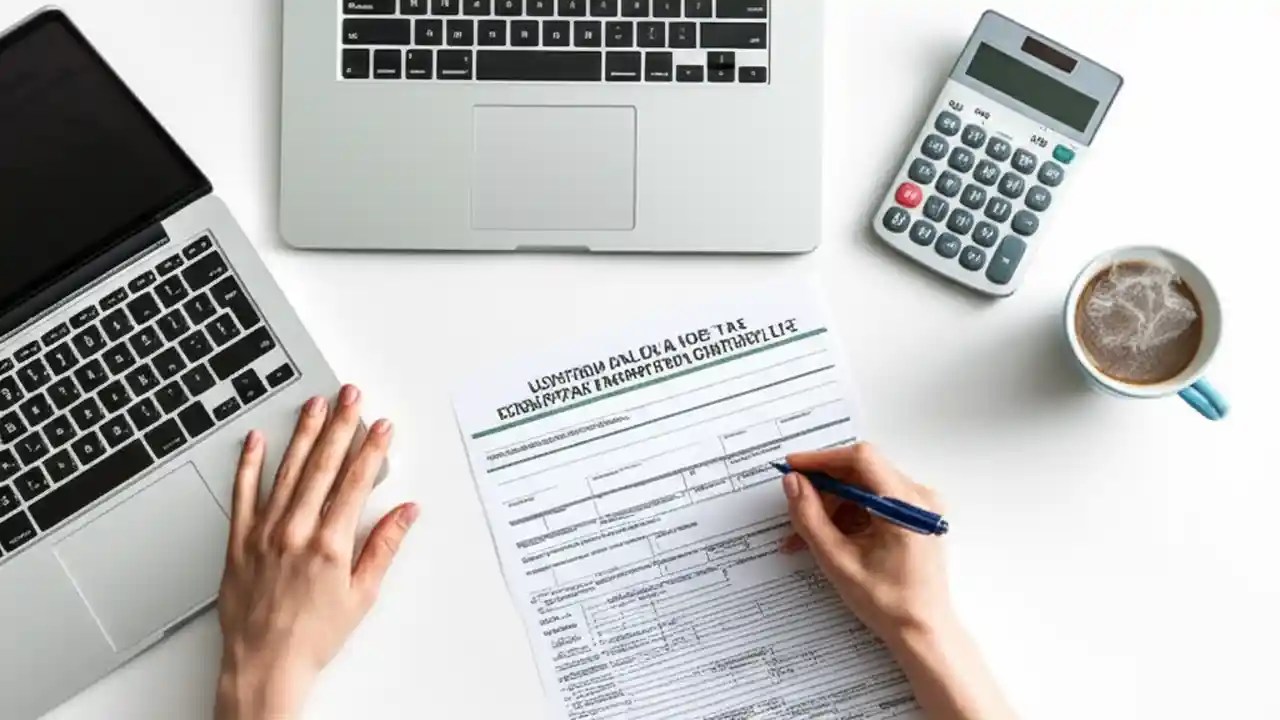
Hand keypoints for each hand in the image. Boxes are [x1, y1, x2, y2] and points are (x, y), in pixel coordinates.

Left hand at [215, 385, 417, 719]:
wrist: (264, 664)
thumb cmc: (312, 636)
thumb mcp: (361, 595)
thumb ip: (383, 547)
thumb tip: (405, 513)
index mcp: (330, 545)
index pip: (355, 482)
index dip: (372, 449)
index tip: (382, 426)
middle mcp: (296, 532)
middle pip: (322, 467)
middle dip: (340, 426)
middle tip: (350, 396)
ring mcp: (264, 534)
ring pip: (287, 472)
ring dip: (304, 435)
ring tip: (315, 405)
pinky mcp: (239, 542)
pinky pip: (243, 494)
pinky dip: (250, 465)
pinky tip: (258, 440)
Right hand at [781, 443, 1015, 719]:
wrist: (922, 631)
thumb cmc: (888, 602)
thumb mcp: (838, 560)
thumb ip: (810, 517)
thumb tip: (793, 483)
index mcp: (907, 505)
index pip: (861, 458)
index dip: (822, 459)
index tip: (793, 467)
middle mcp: (919, 497)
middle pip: (860, 472)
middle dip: (823, 489)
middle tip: (794, 505)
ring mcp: (918, 506)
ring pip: (863, 488)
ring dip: (832, 506)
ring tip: (804, 535)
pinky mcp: (913, 516)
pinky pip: (873, 503)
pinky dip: (847, 516)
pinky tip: (826, 537)